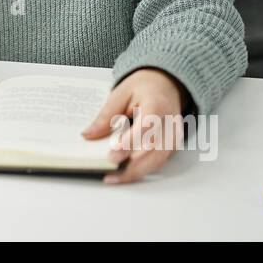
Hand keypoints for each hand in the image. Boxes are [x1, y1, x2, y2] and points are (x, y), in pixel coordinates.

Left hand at [81, 68, 189, 184]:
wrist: (165, 85)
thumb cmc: (144, 87)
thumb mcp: (121, 93)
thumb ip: (106, 115)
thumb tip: (89, 134)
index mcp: (157, 106)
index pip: (145, 128)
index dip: (129, 144)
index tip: (112, 155)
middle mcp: (169, 124)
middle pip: (153, 150)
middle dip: (131, 164)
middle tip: (108, 172)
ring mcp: (173, 137)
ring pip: (156, 161)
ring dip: (135, 173)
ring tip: (113, 178)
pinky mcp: (171, 146)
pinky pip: (158, 163)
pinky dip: (141, 171)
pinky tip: (124, 175)